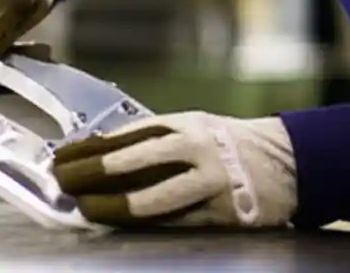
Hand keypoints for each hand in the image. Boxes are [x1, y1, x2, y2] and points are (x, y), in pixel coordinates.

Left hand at [52, 111, 297, 228]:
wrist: (288, 161)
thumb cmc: (223, 143)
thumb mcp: (189, 127)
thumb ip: (149, 139)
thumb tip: (95, 152)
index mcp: (184, 125)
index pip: (126, 137)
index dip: (89, 149)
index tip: (61, 158)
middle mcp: (197, 150)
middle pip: (134, 163)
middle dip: (93, 173)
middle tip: (64, 182)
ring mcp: (212, 184)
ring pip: (155, 199)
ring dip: (115, 206)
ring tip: (87, 209)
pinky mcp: (225, 215)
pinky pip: (177, 223)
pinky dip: (146, 224)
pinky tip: (121, 224)